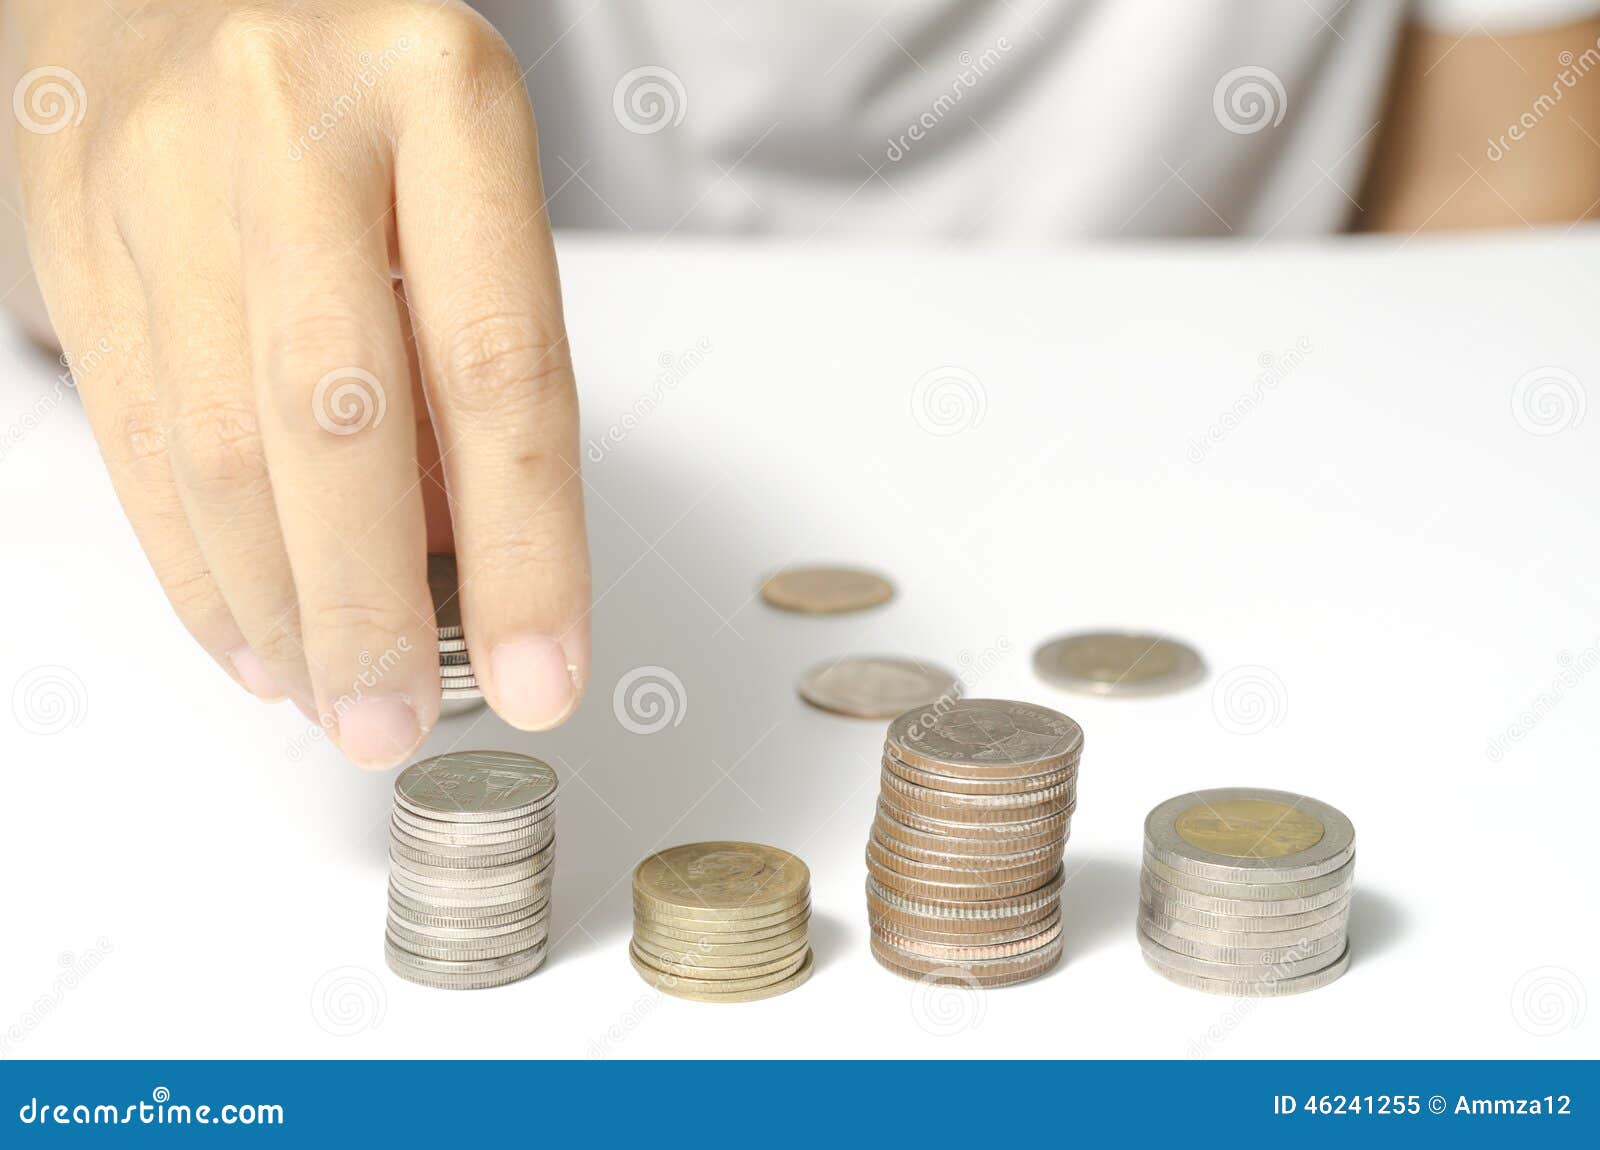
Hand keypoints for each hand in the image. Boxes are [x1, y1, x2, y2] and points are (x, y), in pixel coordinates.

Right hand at [3, 0, 590, 765]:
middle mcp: (294, 125)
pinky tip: (251, 634)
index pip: (500, 369)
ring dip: (281, 607)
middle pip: (336, 421)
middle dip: (373, 608)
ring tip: (335, 693)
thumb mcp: (467, 177)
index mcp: (442, 100)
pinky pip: (138, 436)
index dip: (526, 550)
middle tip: (399, 722)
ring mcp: (162, 175)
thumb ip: (470, 355)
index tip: (542, 673)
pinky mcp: (73, 233)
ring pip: (220, 445)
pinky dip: (198, 563)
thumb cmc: (365, 84)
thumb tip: (470, 566)